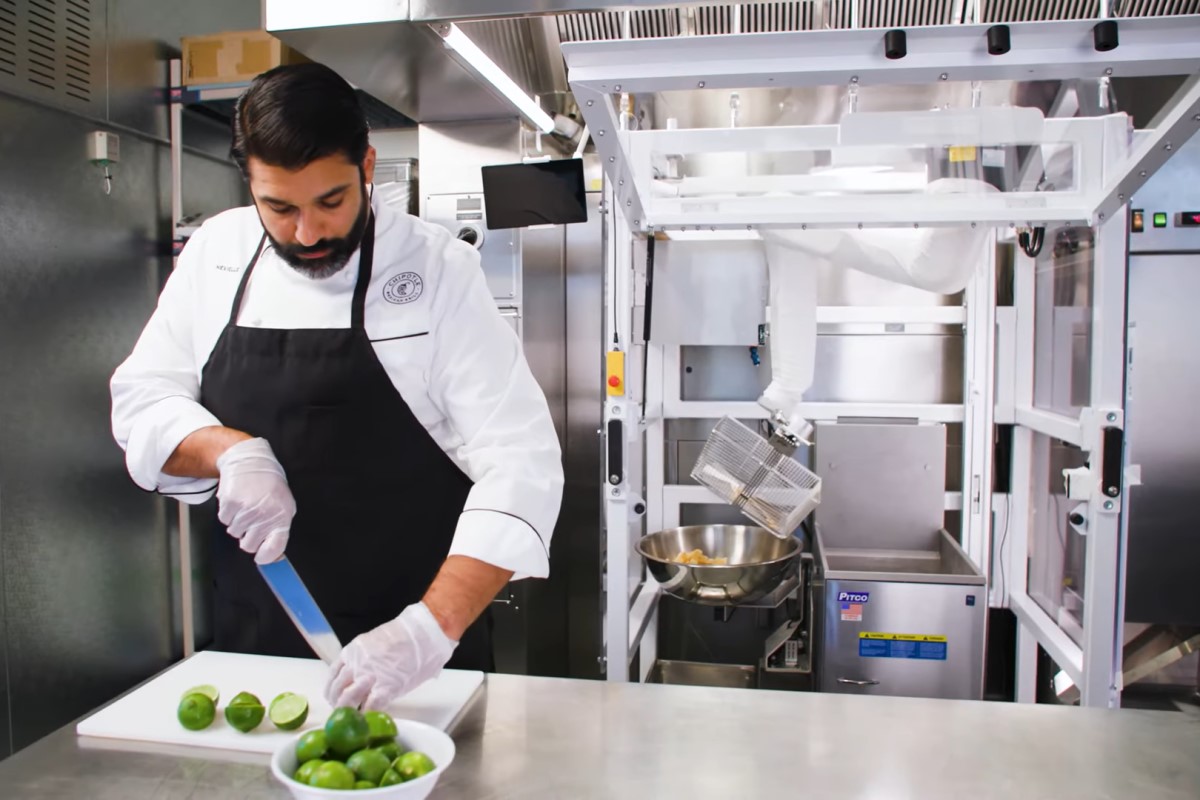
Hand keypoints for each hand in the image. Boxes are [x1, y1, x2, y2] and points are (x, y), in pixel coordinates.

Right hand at [215, 437, 294, 563]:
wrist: (250, 461)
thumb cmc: (269, 484)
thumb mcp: (283, 505)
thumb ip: (278, 529)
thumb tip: (273, 556)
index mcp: (282, 516)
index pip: (274, 548)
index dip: (265, 557)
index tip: (261, 557)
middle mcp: (265, 515)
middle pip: (249, 546)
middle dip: (249, 537)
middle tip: (253, 521)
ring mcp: (246, 510)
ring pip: (235, 533)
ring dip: (238, 523)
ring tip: (246, 506)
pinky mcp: (230, 503)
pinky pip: (224, 521)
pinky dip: (229, 514)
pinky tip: (237, 501)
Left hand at [325, 603, 456, 709]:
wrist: (424, 633)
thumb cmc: (406, 634)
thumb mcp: (375, 643)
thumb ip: (364, 660)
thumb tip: (364, 675)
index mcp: (352, 652)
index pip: (333, 677)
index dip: (334, 691)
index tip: (337, 699)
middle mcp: (355, 664)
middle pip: (336, 692)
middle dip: (339, 705)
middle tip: (346, 713)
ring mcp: (368, 676)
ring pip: (348, 701)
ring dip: (351, 711)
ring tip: (358, 717)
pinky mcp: (385, 688)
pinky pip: (370, 707)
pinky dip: (369, 715)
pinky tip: (372, 717)